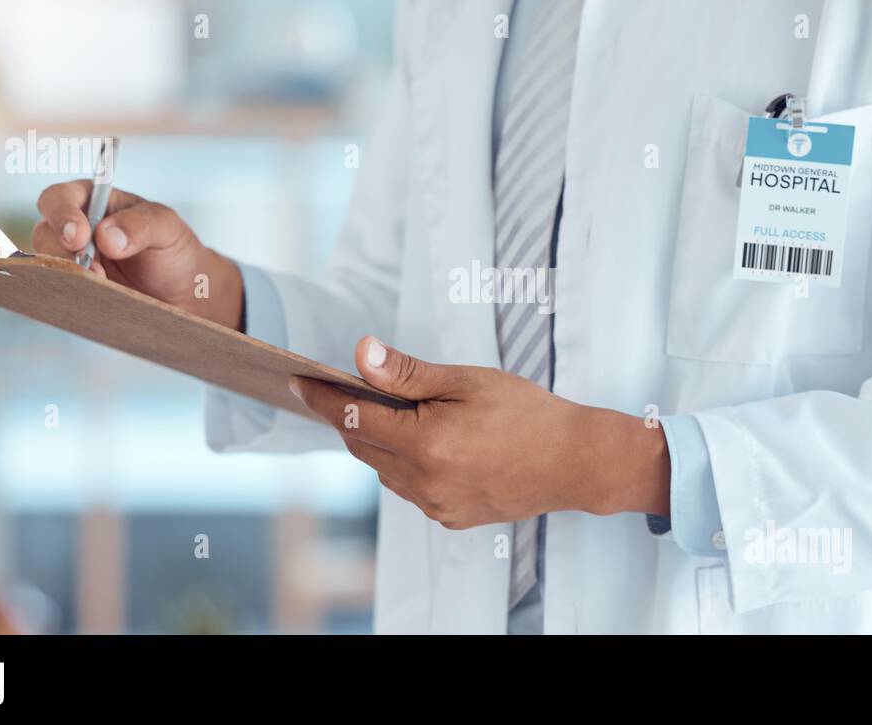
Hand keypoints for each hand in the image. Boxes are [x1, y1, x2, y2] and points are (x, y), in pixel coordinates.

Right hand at [30, 180, 243, 328]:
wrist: (186, 294)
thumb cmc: (174, 250)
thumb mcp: (167, 228)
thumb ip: (140, 225)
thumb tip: (106, 236)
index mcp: (92, 201)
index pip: (58, 198)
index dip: (62, 215)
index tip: (79, 237)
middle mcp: (76, 229)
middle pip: (44, 233)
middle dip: (62, 252)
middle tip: (93, 270)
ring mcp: (73, 262)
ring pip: (47, 265)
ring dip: (69, 276)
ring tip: (102, 284)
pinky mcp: (76, 289)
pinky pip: (60, 292)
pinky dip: (72, 295)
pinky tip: (94, 299)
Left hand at [290, 337, 670, 528]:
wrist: (575, 461)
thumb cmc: (526, 412)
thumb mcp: (466, 380)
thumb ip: (407, 373)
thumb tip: (360, 354)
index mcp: (426, 443)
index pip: (353, 417)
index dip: (321, 397)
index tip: (296, 381)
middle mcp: (424, 482)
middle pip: (363, 445)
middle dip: (349, 416)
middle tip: (342, 388)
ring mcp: (436, 505)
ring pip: (384, 469)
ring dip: (379, 441)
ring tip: (392, 413)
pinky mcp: (450, 517)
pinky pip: (410, 488)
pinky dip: (405, 464)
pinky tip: (427, 444)